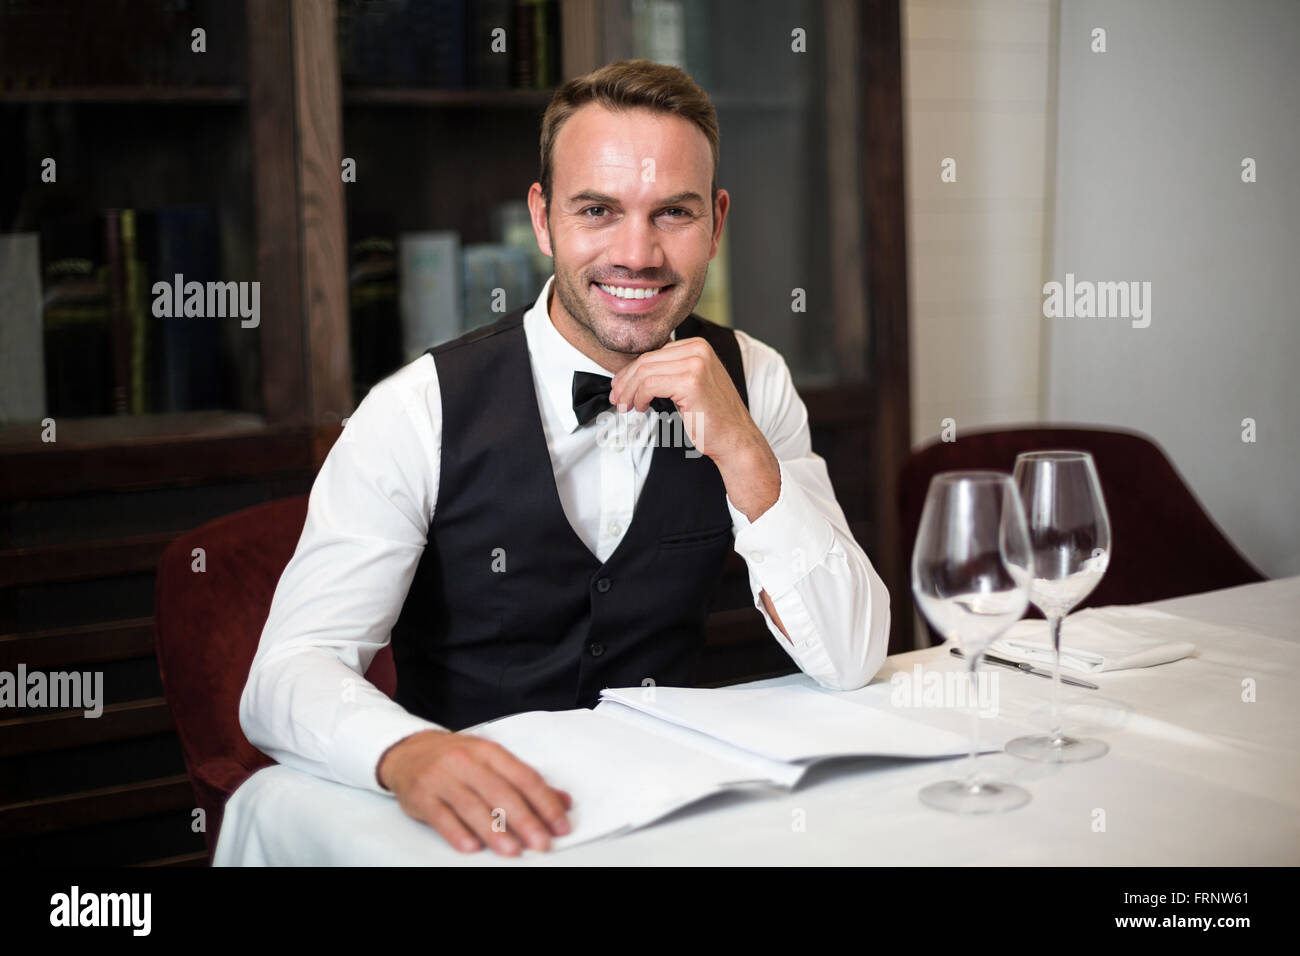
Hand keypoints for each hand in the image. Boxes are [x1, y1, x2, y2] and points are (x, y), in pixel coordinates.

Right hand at [377, 729, 572, 855]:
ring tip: (512, 850)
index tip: (560, 825)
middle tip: (541, 843)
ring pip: (471, 806)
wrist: (408, 751)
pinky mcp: (421, 796)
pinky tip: (472, 847)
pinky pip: (440, 816)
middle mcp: (466, 762)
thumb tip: (564, 802)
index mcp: (489, 752)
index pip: (524, 777)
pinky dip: (457, 833)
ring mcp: (442, 778)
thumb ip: (526, 782)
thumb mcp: (491, 761)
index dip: (545, 802)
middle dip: (524, 820)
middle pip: (500, 792)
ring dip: (494, 830)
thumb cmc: (457, 758)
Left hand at [608, 337, 761, 467]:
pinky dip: (639, 397)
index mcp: (698, 346)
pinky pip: (650, 385)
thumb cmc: (713, 417)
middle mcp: (698, 350)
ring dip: (629, 391)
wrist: (735, 439)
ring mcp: (696, 364)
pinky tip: (640, 408)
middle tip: (617, 398)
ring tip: (625, 406)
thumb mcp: (691, 384)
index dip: (631, 370)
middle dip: (625, 381)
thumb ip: (670, 372)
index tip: (620, 386)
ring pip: (644, 372)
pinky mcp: (690, 382)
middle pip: (646, 360)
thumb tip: (634, 372)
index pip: (653, 352)